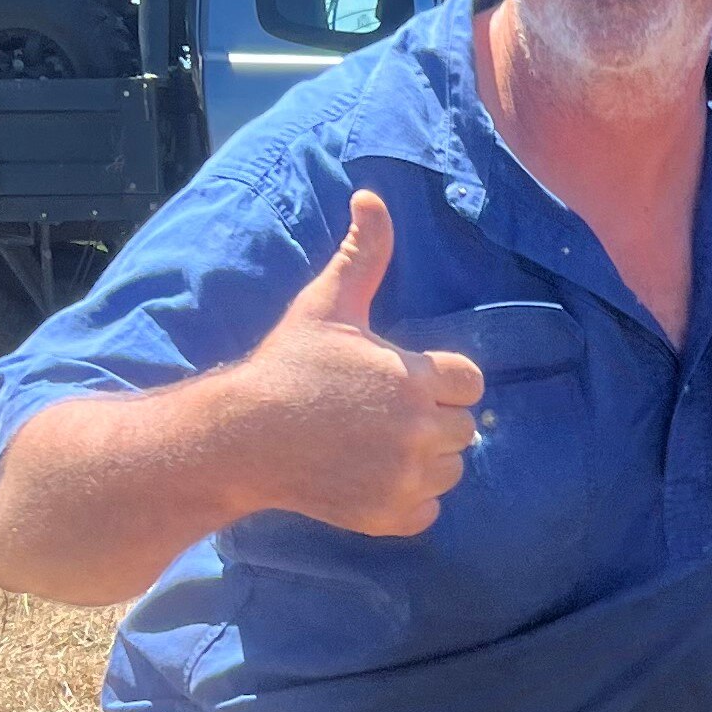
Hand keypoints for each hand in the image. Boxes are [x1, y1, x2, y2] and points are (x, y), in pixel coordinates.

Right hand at [223, 190, 485, 535]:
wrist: (242, 438)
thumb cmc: (285, 367)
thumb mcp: (327, 305)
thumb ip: (362, 254)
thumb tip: (371, 195)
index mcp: (414, 378)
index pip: (469, 383)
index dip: (439, 380)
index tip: (401, 380)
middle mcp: (419, 431)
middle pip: (463, 428)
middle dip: (431, 419)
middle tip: (379, 414)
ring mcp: (405, 477)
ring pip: (449, 470)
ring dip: (424, 460)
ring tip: (375, 445)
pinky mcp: (389, 515)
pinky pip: (428, 510)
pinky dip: (408, 499)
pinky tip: (371, 477)